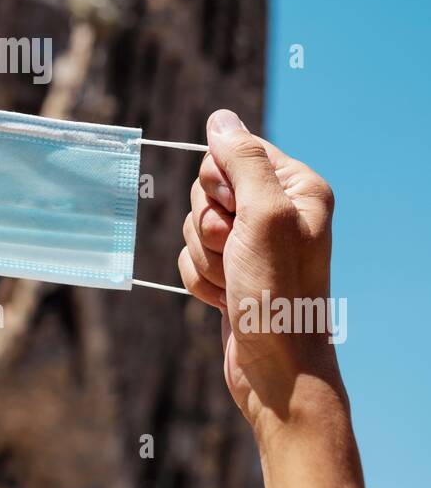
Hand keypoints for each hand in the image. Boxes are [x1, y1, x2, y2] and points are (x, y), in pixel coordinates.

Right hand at [179, 108, 343, 435]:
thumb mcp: (265, 216)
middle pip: (207, 189)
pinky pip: (191, 257)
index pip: (233, 152)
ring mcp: (251, 243)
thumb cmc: (278, 294)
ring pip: (194, 225)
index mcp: (296, 188)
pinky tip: (226, 299)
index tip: (237, 212)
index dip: (220, 183)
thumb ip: (243, 160)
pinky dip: (200, 279)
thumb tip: (220, 117)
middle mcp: (277, 211)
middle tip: (237, 251)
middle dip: (209, 225)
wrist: (275, 370)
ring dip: (205, 257)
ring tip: (235, 282)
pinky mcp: (230, 270)